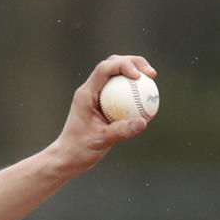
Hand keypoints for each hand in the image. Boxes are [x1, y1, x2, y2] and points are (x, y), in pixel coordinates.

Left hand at [52, 54, 156, 173]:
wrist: (68, 157)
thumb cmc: (79, 150)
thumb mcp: (101, 141)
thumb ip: (121, 131)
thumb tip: (143, 122)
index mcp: (86, 94)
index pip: (104, 69)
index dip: (124, 65)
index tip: (139, 76)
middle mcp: (90, 90)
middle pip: (112, 64)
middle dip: (133, 62)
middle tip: (151, 74)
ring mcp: (96, 95)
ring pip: (116, 74)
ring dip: (134, 71)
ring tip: (152, 79)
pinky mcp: (102, 102)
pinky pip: (120, 90)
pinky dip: (133, 89)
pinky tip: (148, 96)